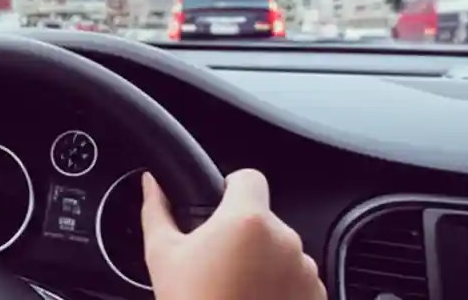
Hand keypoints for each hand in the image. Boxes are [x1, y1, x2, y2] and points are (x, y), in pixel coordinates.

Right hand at [141, 169, 325, 299]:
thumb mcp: (162, 257)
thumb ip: (157, 210)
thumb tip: (152, 184)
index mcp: (247, 220)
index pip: (249, 178)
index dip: (231, 189)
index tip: (218, 210)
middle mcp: (285, 240)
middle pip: (264, 219)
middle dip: (244, 235)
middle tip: (218, 264)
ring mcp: (305, 272)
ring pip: (282, 251)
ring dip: (264, 263)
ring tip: (236, 291)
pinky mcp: (316, 298)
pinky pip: (297, 281)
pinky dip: (280, 289)